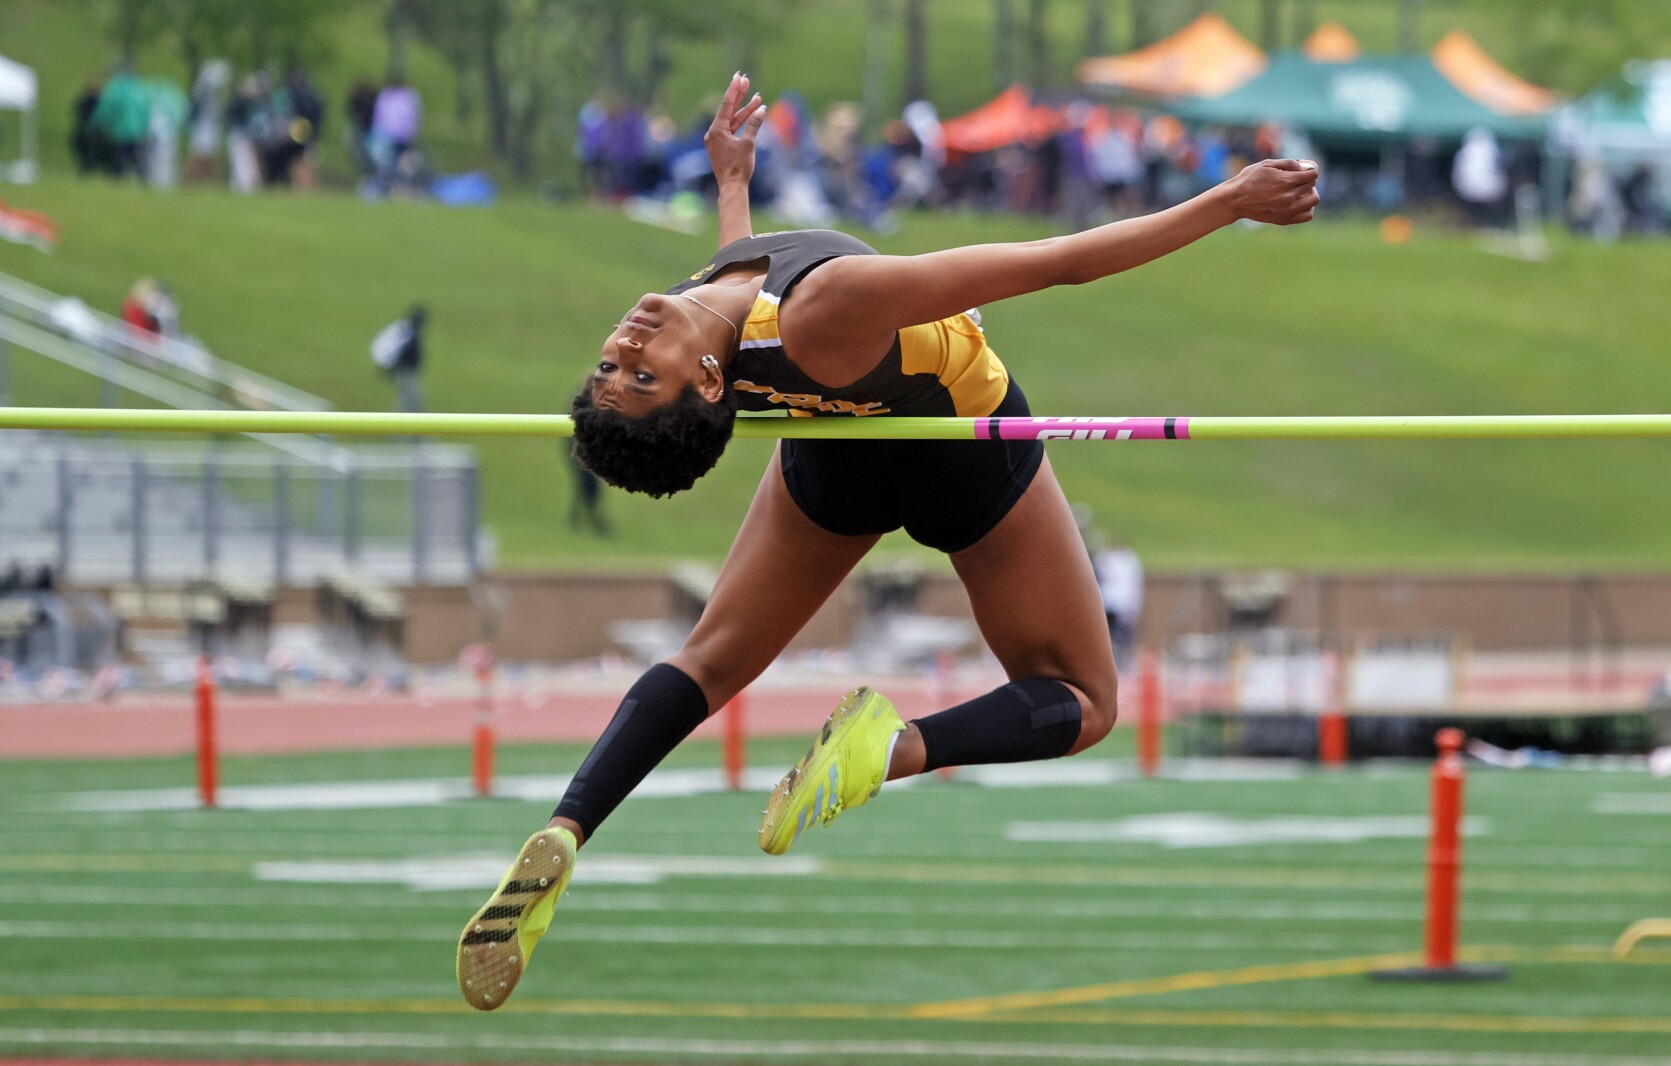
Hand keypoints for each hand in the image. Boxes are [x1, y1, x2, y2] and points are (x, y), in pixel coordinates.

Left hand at [705, 72, 767, 187]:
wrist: (732, 188)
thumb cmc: (739, 167)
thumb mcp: (748, 144)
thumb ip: (754, 125)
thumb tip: (761, 110)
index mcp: (716, 130)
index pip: (726, 105)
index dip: (734, 90)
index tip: (739, 77)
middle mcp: (714, 133)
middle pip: (728, 110)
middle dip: (739, 96)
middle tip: (746, 80)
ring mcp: (717, 140)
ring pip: (732, 120)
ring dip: (744, 110)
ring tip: (757, 98)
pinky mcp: (723, 146)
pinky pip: (732, 130)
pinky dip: (742, 123)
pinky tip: (754, 114)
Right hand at [1221, 158, 1320, 225]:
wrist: (1234, 200)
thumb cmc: (1249, 179)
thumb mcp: (1267, 164)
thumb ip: (1289, 163)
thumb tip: (1306, 167)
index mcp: (1285, 181)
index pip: (1313, 173)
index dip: (1310, 167)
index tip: (1302, 168)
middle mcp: (1288, 197)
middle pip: (1312, 185)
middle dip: (1306, 178)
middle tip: (1296, 177)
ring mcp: (1287, 210)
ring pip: (1314, 200)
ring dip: (1310, 193)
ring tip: (1301, 190)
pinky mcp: (1284, 219)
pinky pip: (1307, 215)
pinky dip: (1308, 207)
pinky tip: (1300, 202)